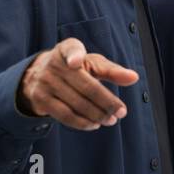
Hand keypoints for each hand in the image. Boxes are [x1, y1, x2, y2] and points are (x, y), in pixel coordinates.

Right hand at [17, 37, 138, 130]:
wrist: (39, 75)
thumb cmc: (75, 67)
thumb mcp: (92, 64)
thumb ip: (112, 70)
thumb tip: (134, 78)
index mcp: (67, 49)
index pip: (71, 49)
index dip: (74, 55)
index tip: (76, 62)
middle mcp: (53, 64)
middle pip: (86, 87)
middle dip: (107, 102)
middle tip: (121, 112)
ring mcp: (45, 82)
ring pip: (76, 104)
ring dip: (97, 115)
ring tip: (111, 120)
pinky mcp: (40, 99)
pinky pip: (65, 115)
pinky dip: (82, 123)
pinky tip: (94, 124)